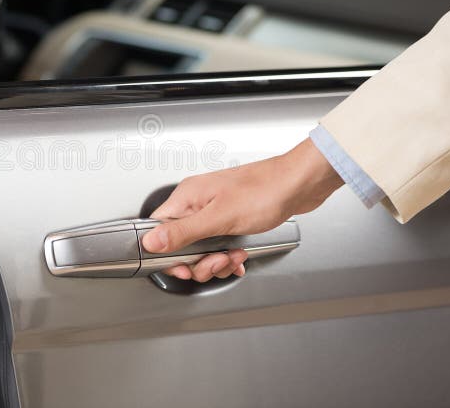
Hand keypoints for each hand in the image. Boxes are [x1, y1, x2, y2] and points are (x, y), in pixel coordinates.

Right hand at [143, 138, 342, 281]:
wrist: (298, 184)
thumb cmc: (265, 191)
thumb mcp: (219, 218)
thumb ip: (182, 232)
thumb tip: (150, 242)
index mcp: (187, 197)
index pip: (158, 229)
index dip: (166, 253)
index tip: (184, 265)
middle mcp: (197, 203)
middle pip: (180, 244)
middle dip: (199, 261)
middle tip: (217, 260)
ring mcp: (213, 211)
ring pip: (200, 248)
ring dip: (217, 260)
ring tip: (234, 255)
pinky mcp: (229, 218)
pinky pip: (217, 245)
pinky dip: (227, 256)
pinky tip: (239, 256)